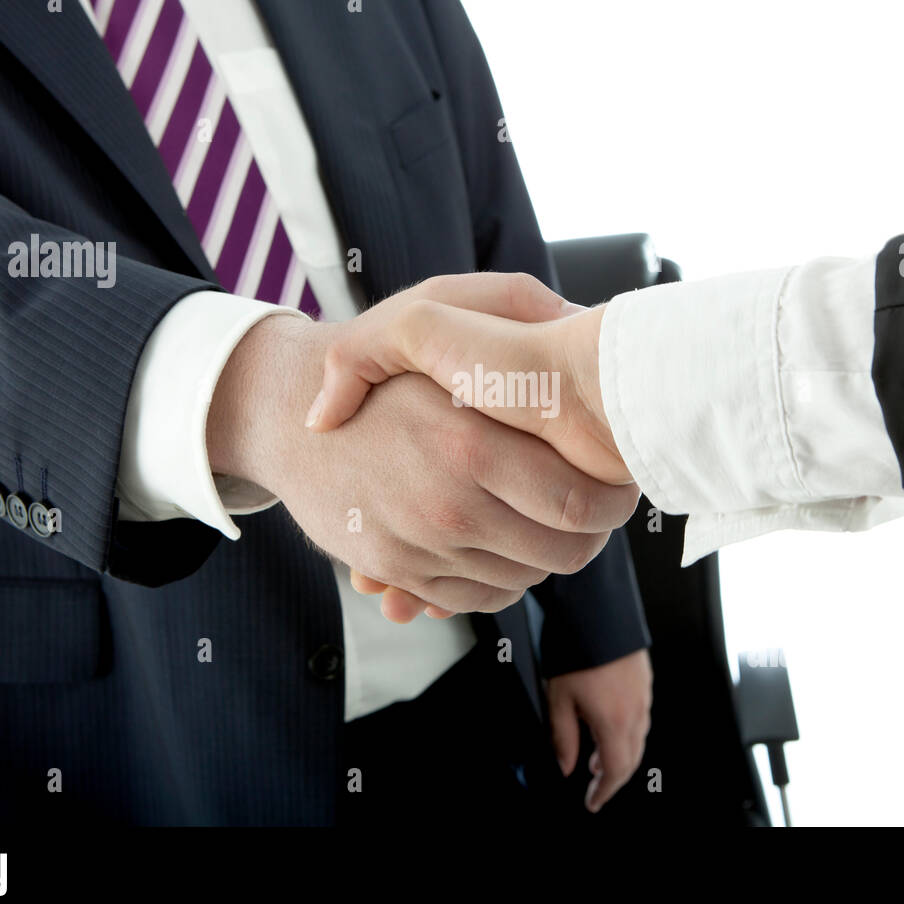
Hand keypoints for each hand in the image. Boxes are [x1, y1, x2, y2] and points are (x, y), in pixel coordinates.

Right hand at [205, 313, 639, 613]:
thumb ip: (517, 306)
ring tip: (545, 518)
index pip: (581, 503)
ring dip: (545, 555)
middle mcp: (447, 506)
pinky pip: (474, 597)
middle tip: (595, 508)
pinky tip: (503, 543)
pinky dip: (499, 580)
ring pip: (522, 579)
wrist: (285, 415)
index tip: (618, 482)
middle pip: (563, 551)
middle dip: (590, 534)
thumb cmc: (381, 365)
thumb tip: (579, 324)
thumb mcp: (440, 307)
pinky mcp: (395, 571)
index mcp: (471, 443)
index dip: (613, 499)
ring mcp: (418, 547)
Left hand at [549, 649, 652, 812]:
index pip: (614, 772)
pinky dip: (628, 733)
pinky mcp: (644, 679)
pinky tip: (611, 726)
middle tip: (596, 787)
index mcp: (614, 722)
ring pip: (638, 739)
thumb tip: (566, 765)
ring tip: (598, 758)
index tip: (593, 803)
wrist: (598, 610)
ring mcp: (644, 695)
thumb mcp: (559, 698)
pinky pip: (641, 718)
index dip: (604, 792)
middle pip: (631, 759)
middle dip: (613, 778)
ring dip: (621, 755)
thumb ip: (563, 738)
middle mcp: (636, 712)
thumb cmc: (576, 649)